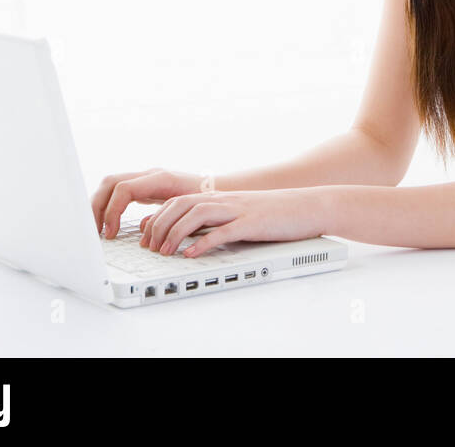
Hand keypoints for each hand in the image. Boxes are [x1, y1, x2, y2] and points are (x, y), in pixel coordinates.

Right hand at [91, 167, 207, 238]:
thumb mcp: (188, 207)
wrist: (214, 188)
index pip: (123, 189)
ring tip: (96, 230)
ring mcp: (145, 179)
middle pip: (110, 183)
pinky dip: (108, 206)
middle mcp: (149, 175)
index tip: (110, 233)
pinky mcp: (143, 187)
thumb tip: (143, 228)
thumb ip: (168, 215)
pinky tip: (107, 224)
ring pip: (110, 186)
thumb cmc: (206, 198)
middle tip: (94, 231)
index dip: (112, 211)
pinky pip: (118, 192)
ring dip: (99, 206)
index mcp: (160, 178)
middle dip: (97, 207)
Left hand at [138, 188, 329, 257]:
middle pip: (181, 205)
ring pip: (197, 214)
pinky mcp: (253, 223)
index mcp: (221, 198)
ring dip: (175, 233)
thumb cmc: (278, 214)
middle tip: (149, 247)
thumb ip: (218, 222)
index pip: (178, 201)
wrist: (309, 206)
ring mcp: (239, 210)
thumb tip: (192, 236)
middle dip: (159, 226)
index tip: (145, 236)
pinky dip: (203, 243)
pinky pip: (223, 231)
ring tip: (164, 252)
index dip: (157, 218)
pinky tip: (191, 255)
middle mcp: (226, 200)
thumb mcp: (242, 214)